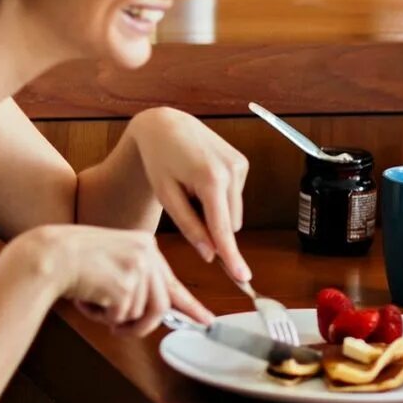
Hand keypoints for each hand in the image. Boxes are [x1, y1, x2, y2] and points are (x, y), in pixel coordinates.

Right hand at [18, 225, 212, 335]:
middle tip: (120, 331)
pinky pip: (122, 316)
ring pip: (142, 314)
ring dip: (117, 320)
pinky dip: (103, 317)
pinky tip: (88, 300)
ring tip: (95, 306)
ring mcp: (139, 267)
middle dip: (141, 327)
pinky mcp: (126, 283)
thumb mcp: (112, 264)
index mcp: (145, 244)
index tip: (204, 320)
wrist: (46, 255)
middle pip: (160, 305)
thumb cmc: (72, 262)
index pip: (172, 282)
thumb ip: (137, 282)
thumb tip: (160, 311)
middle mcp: (148, 253)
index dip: (189, 306)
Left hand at [126, 108, 250, 279]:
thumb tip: (209, 254)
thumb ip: (189, 227)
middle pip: (229, 223)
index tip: (242, 277)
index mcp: (209, 179)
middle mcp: (231, 171)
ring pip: (234, 212)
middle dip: (212, 227)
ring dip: (215, 211)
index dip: (231, 256)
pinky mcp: (243, 163)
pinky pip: (235, 197)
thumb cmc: (159, 160)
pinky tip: (202, 179)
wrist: (166, 125)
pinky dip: (220, 197)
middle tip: (185, 207)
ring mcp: (241, 165)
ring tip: (191, 189)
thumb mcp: (166, 195)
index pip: (223, 228)